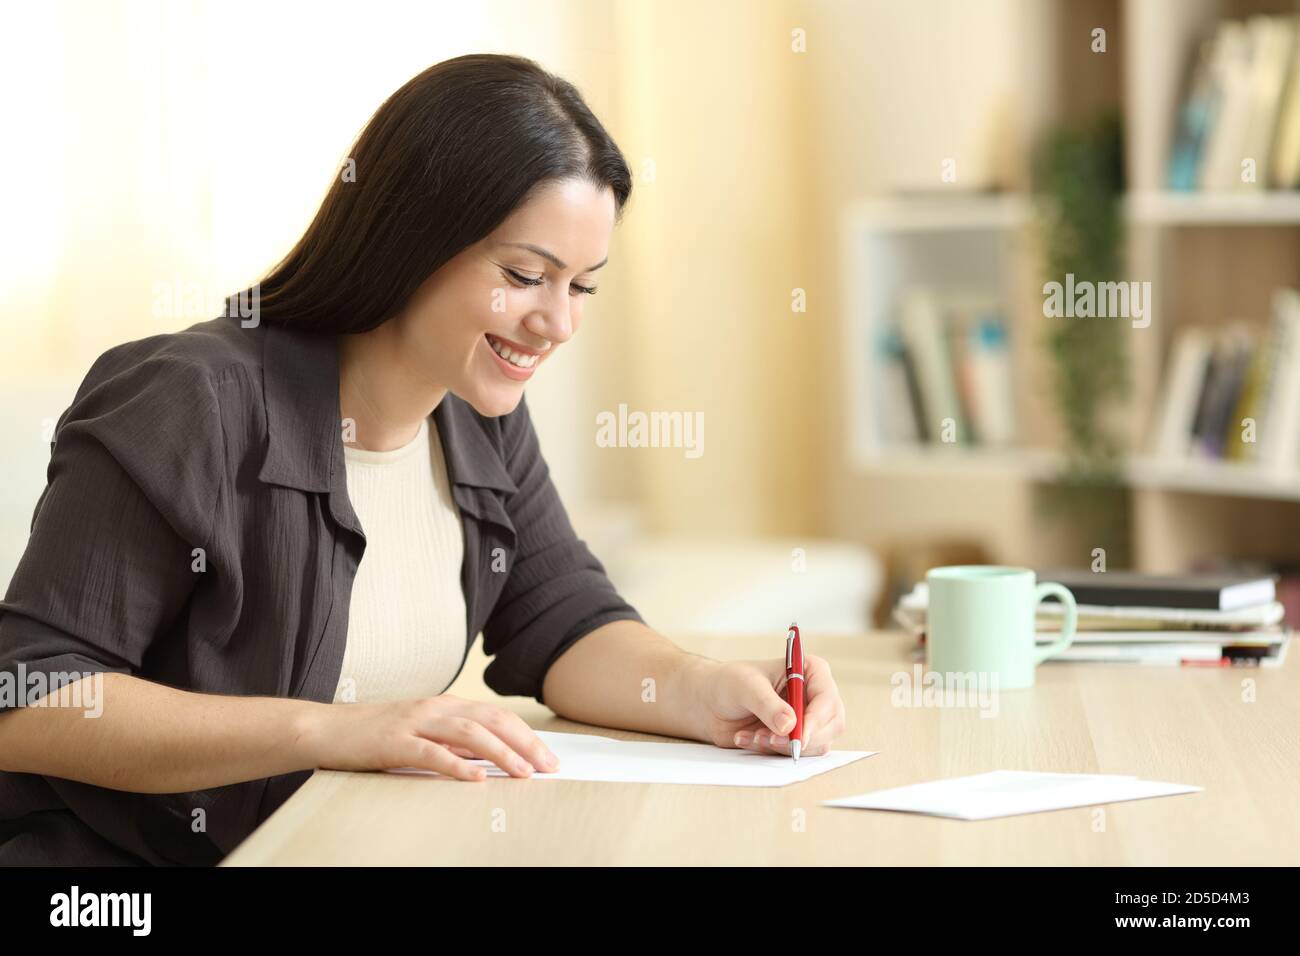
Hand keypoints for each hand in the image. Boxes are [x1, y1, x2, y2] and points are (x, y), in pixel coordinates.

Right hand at [303, 694, 559, 780]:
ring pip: (469, 733)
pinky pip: (432, 752)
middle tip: (548, 766)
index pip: (497, 715)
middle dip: (525, 743)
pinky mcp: (394, 742)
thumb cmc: (377, 736)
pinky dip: (457, 765)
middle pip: (492, 720)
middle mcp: (436, 708)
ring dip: (501, 753)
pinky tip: (477, 779)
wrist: (327, 729)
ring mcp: (415, 722)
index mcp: (446, 705)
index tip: (549, 756)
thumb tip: (494, 758)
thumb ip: (456, 743)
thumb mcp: (424, 734)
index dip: (527, 735)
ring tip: (523, 772)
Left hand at [693, 655, 846, 756]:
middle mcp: (815, 696)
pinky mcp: (797, 739)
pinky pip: (795, 754)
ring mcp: (809, 719)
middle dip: (802, 737)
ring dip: (782, 746)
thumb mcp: (746, 687)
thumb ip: (767, 705)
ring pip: (815, 744)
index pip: (827, 697)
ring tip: (753, 735)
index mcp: (810, 671)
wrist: (712, 703)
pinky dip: (771, 751)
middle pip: (831, 725)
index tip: (799, 735)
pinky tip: (749, 738)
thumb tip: (789, 726)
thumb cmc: (731, 683)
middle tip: (770, 739)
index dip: (817, 718)